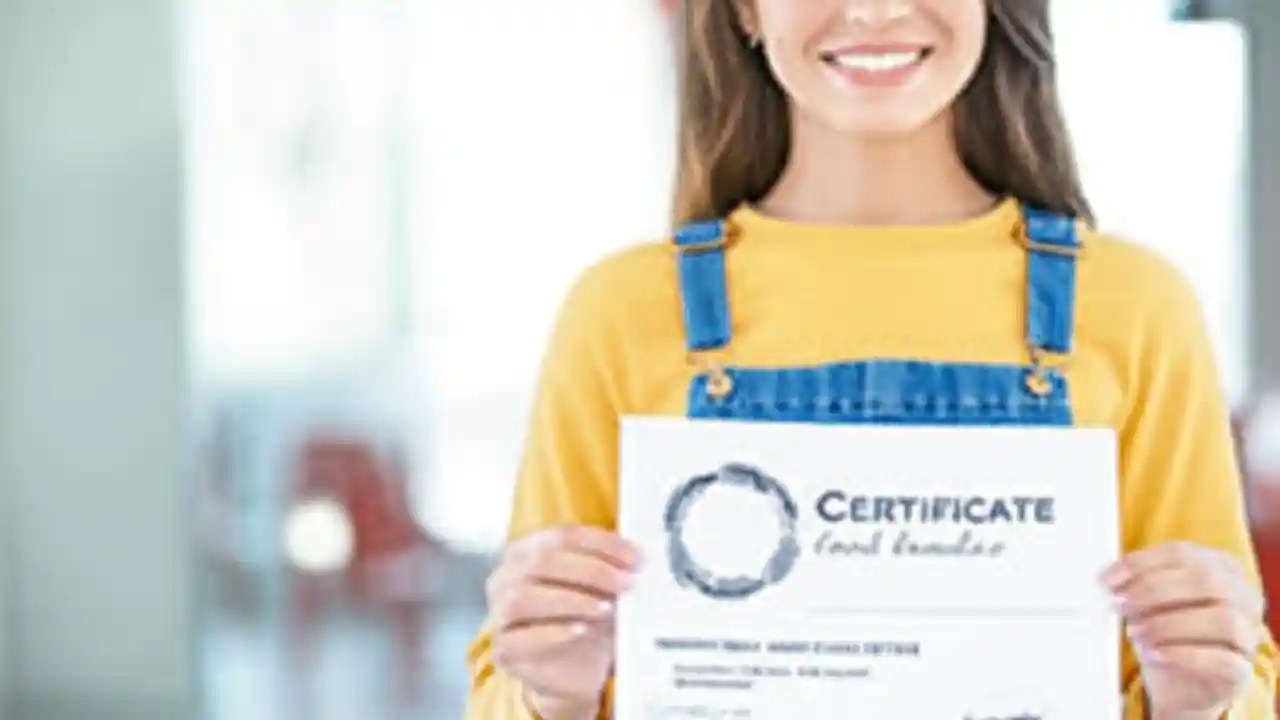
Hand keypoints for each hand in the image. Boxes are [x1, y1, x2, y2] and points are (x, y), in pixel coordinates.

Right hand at [485, 525, 640, 719]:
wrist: (575, 670)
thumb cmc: (587, 619)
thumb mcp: (602, 589)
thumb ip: (611, 569)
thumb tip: (634, 558)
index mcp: (526, 551)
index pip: (561, 536)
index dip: (601, 544)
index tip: (636, 558)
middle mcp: (505, 577)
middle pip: (542, 562)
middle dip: (591, 570)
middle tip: (626, 583)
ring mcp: (499, 613)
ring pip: (524, 596)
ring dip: (571, 599)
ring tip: (606, 608)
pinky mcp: (504, 649)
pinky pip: (521, 638)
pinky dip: (552, 632)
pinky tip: (580, 630)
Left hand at [1102, 542, 1264, 719]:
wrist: (1181, 684)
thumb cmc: (1167, 632)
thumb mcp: (1149, 603)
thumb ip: (1135, 587)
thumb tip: (1110, 581)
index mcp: (1220, 567)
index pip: (1181, 554)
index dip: (1141, 564)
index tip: (1108, 579)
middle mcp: (1242, 596)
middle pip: (1205, 581)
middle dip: (1155, 591)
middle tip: (1120, 605)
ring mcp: (1248, 634)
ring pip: (1221, 619)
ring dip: (1169, 623)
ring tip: (1134, 632)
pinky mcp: (1241, 670)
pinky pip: (1223, 660)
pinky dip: (1184, 655)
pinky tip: (1154, 653)